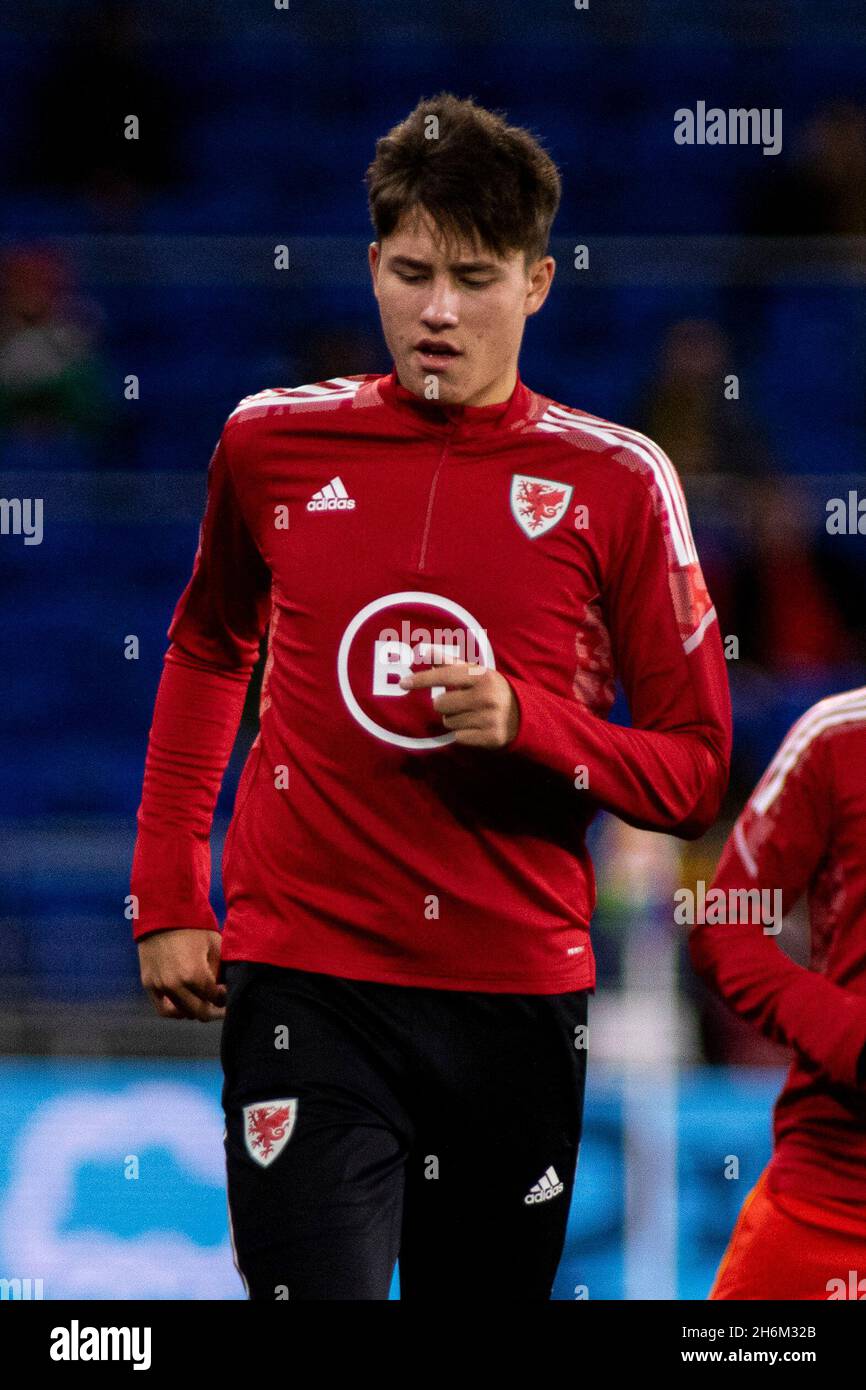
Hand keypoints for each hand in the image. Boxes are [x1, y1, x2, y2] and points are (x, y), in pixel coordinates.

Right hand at [138, 928, 226, 1021]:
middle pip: (200, 1012)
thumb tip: (225, 988)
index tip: (228, 993)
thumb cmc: (193, 928)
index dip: (225, 999)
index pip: (216, 999)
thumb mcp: (214, 946)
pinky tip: (185, 1005)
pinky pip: (163, 1009)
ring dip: (195, 1010)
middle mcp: (175, 985)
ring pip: (182, 1013)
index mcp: (195, 975)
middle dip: (214, 1010)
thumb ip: (220, 971)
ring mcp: (160, 987)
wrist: (163, 915)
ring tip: (203, 1003)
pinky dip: (176, 1011)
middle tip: (219, 1005)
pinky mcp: (149, 985)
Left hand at [399, 643, 518, 748]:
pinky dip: (463, 733)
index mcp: (482, 677)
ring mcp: (489, 719)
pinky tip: (477, 727)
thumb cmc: (491, 689)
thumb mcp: (476, 673)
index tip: (403, 683)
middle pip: (440, 704)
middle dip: (445, 704)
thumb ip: (449, 662)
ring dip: (455, 719)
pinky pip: (458, 737)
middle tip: (462, 702)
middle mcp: (486, 697)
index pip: (444, 676)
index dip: (422, 679)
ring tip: (472, 714)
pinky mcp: (490, 738)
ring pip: (448, 722)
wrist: (524, 714)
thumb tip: (424, 649)